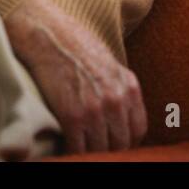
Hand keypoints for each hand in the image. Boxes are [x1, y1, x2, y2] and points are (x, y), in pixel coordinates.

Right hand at [3, 0, 146, 153]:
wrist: (49, 35)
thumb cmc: (76, 48)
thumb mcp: (110, 66)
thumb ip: (120, 90)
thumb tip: (121, 117)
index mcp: (129, 87)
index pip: (138, 130)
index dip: (127, 143)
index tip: (114, 145)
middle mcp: (117, 100)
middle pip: (121, 144)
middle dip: (109, 150)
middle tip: (96, 151)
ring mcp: (96, 109)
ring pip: (100, 150)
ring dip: (91, 153)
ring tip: (82, 151)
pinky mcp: (72, 116)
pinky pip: (78, 149)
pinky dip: (73, 153)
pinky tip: (66, 148)